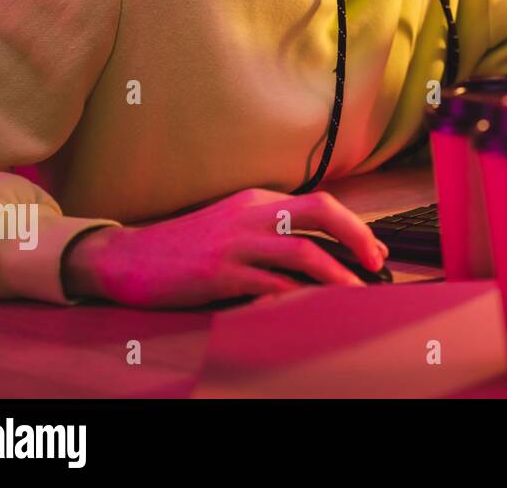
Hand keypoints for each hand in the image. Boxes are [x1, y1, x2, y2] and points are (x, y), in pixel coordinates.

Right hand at [61, 189, 389, 307]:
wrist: (130, 257)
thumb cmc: (188, 246)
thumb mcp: (236, 225)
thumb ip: (274, 232)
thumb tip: (322, 252)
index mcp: (260, 201)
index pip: (321, 205)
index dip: (354, 226)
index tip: (374, 250)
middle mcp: (253, 214)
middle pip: (320, 213)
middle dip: (357, 236)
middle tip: (376, 262)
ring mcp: (237, 243)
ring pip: (302, 252)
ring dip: (336, 273)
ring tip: (355, 290)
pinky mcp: (220, 272)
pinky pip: (270, 283)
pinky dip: (297, 295)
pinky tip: (312, 304)